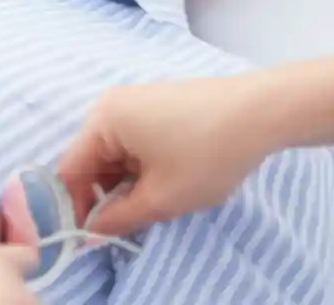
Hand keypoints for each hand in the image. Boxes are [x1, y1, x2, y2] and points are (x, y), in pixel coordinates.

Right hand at [57, 76, 273, 236]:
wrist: (262, 112)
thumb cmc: (207, 153)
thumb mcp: (162, 198)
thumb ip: (119, 219)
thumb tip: (92, 231)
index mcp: (102, 120)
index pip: (71, 170)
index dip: (79, 206)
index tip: (99, 233)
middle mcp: (111, 104)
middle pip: (92, 159)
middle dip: (108, 193)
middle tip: (138, 217)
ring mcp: (135, 100)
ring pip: (116, 153)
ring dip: (129, 181)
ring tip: (162, 196)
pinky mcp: (157, 103)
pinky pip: (134, 140)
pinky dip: (144, 164)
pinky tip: (173, 176)